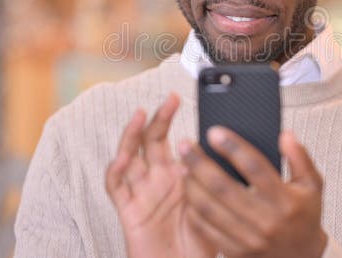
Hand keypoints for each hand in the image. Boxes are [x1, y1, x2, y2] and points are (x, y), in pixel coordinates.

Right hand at [105, 93, 214, 257]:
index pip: (170, 139)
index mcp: (176, 176)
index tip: (182, 98)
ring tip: (140, 115)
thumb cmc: (200, 243)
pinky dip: (116, 171)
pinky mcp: (127, 211)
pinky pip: (116, 187)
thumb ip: (212, 179)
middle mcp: (155, 181)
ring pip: (128, 157)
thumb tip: (226, 148)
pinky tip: (123, 158)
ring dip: (131, 135)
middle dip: (158, 118)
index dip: (171, 119)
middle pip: (149, 141)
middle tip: (170, 99)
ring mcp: (140, 193)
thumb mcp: (213, 204)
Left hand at [178, 127, 327, 257]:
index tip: (213, 132)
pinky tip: (188, 193)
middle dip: (200, 162)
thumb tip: (285, 135)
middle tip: (185, 144)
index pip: (254, 167)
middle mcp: (266, 220)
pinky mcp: (236, 253)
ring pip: (210, 208)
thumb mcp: (312, 186)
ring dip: (191, 185)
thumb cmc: (304, 217)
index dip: (232, 147)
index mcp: (285, 200)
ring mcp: (249, 239)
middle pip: (224, 186)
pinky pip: (206, 229)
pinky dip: (193, 209)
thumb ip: (300, 158)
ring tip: (182, 166)